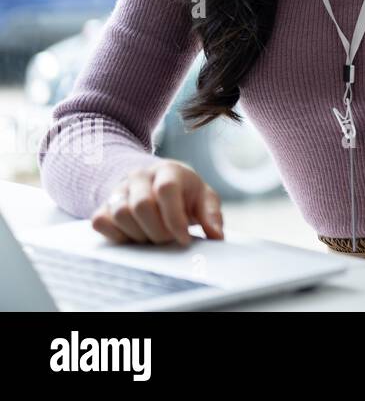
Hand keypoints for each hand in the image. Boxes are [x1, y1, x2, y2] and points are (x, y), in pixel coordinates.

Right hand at [90, 160, 224, 245]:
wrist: (155, 184)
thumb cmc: (185, 194)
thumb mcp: (203, 199)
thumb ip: (211, 215)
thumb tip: (216, 235)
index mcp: (168, 170)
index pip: (166, 190)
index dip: (174, 219)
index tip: (184, 239)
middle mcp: (140, 176)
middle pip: (141, 206)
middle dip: (157, 231)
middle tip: (168, 239)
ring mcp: (119, 189)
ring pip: (120, 215)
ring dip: (139, 235)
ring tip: (153, 236)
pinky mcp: (103, 205)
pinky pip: (100, 222)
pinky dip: (117, 235)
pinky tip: (134, 236)